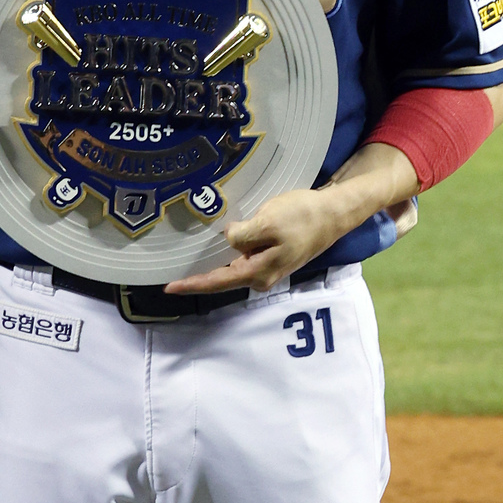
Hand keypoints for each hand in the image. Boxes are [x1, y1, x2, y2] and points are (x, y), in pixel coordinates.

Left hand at [165, 140, 421, 296]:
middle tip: (170, 277)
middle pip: (221, 279)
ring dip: (211, 265)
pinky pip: (242, 258)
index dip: (192, 285)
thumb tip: (227, 238)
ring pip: (232, 268)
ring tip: (185, 262)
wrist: (333, 214)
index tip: (169, 288)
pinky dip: (227, 254)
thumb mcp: (269, 222)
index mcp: (258, 272)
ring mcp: (267, 268)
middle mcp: (261, 276)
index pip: (217, 282)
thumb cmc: (303, 216)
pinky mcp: (271, 257)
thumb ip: (244, 235)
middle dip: (197, 278)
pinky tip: (215, 248)